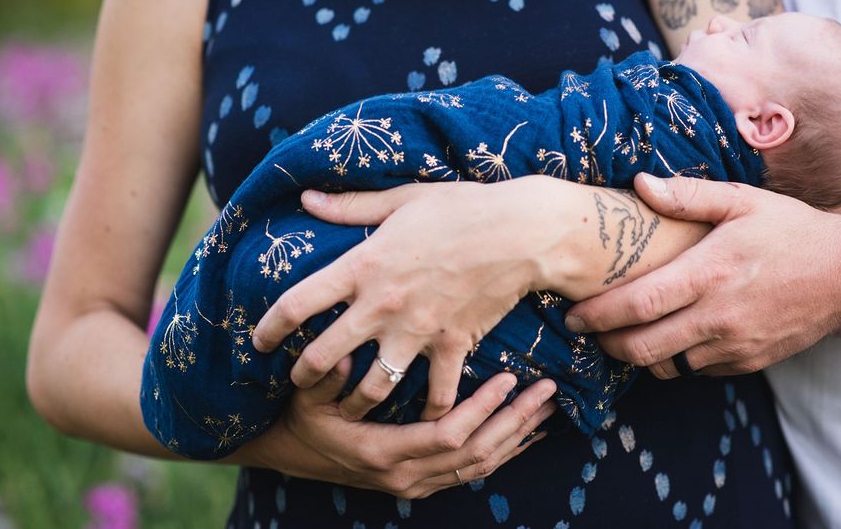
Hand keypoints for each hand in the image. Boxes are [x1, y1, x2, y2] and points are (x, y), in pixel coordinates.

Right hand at [243, 359, 555, 498]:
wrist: (292, 454)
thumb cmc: (303, 416)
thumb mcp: (308, 396)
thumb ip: (327, 378)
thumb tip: (341, 355)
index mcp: (382, 452)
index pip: (447, 434)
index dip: (481, 409)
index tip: (509, 378)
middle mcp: (405, 476)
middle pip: (475, 455)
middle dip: (515, 422)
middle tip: (548, 391)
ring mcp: (416, 484)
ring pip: (479, 467)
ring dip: (517, 437)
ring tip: (548, 407)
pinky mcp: (422, 483)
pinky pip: (472, 471)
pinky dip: (503, 451)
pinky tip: (526, 431)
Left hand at [253, 177, 574, 420]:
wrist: (520, 232)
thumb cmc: (459, 208)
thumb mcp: (401, 199)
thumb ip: (350, 206)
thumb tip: (305, 199)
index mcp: (363, 266)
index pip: (297, 302)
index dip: (269, 327)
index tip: (257, 342)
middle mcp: (383, 305)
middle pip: (324, 356)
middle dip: (303, 375)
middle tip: (297, 382)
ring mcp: (418, 331)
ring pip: (372, 387)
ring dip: (356, 401)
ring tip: (350, 405)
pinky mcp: (452, 345)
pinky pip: (435, 394)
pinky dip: (427, 409)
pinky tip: (419, 415)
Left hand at [565, 174, 840, 377]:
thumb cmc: (792, 231)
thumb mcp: (742, 201)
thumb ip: (688, 196)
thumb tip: (639, 183)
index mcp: (709, 273)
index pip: (637, 305)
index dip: (597, 315)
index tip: (572, 315)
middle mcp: (718, 317)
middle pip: (642, 348)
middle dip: (606, 344)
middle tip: (587, 331)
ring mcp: (734, 345)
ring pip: (666, 367)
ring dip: (638, 355)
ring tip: (622, 333)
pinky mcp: (748, 363)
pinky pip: (696, 371)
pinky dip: (674, 360)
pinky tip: (669, 337)